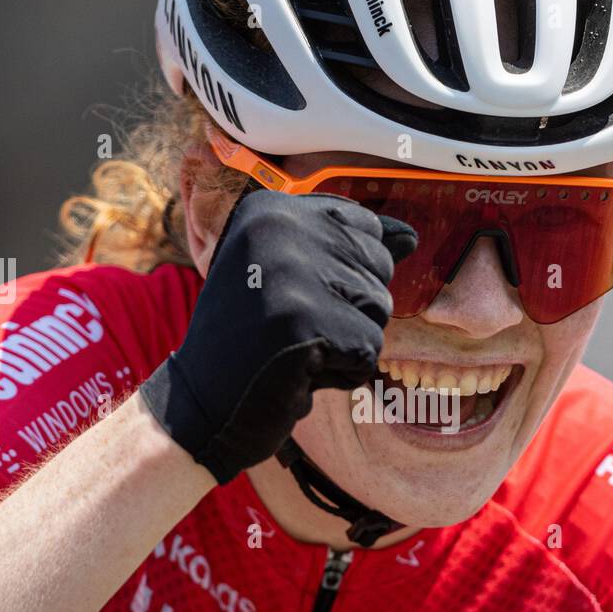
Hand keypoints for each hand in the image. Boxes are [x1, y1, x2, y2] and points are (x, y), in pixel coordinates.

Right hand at [141, 189, 416, 483]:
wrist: (201, 403)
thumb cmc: (252, 341)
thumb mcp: (294, 278)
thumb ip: (350, 250)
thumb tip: (412, 236)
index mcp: (271, 208)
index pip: (367, 228)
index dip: (346, 276)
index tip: (295, 296)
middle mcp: (280, 227)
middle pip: (379, 268)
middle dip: (350, 311)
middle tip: (293, 328)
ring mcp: (292, 273)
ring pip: (379, 310)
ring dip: (348, 343)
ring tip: (295, 349)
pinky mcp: (306, 322)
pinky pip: (369, 350)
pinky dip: (342, 374)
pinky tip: (299, 373)